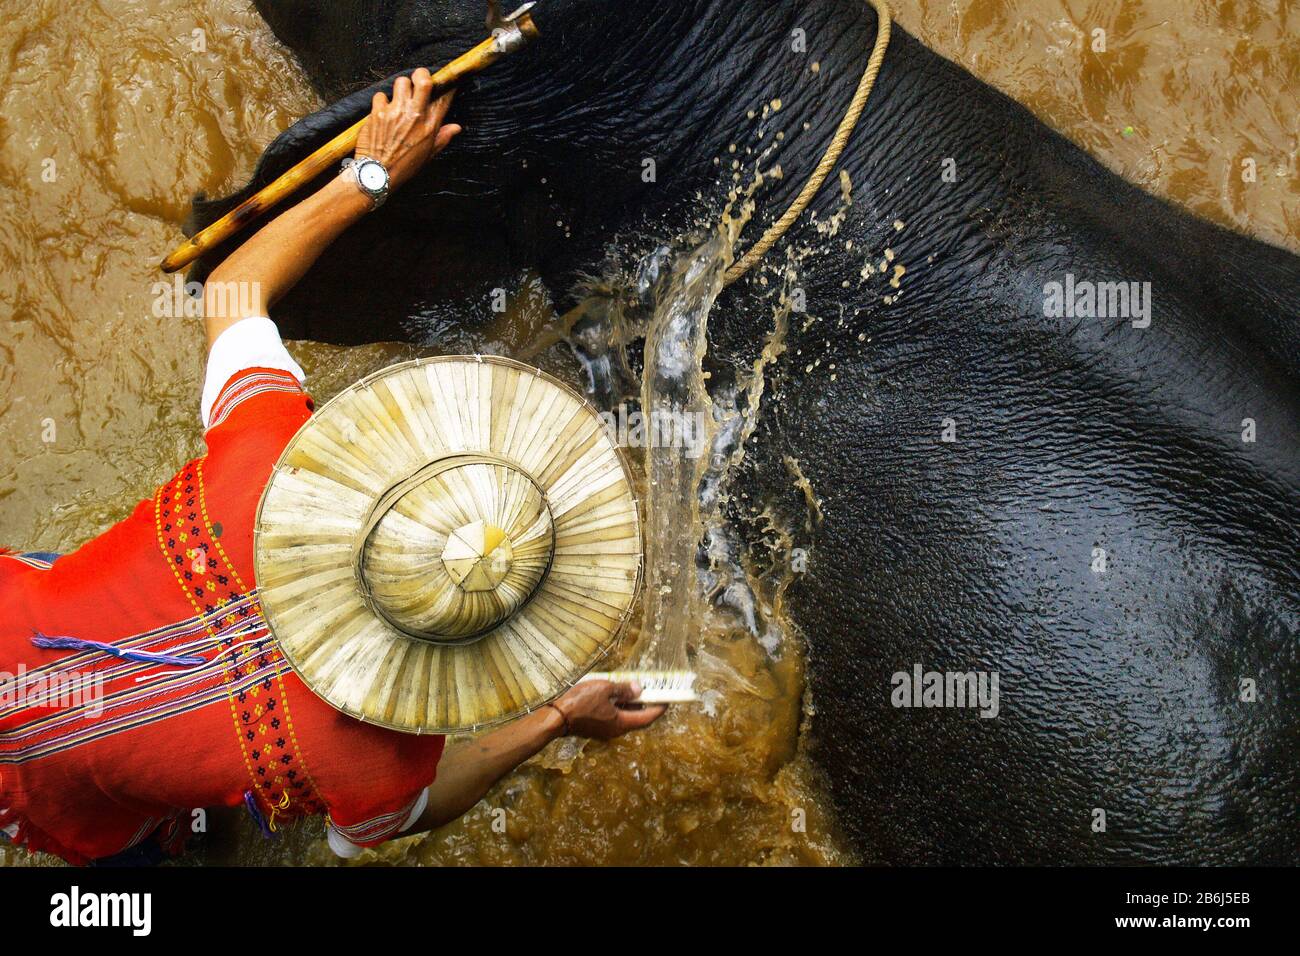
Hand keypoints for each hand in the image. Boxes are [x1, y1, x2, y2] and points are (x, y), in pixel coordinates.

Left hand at [354, 68, 461, 190]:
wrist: (377, 173)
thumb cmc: (404, 166)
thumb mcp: (428, 154)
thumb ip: (443, 138)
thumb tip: (456, 128)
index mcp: (430, 126)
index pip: (443, 98)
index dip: (446, 88)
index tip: (446, 85)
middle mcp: (414, 115)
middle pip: (422, 80)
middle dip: (422, 74)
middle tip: (419, 78)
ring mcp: (395, 111)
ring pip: (401, 82)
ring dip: (401, 87)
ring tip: (399, 97)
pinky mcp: (378, 112)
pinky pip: (380, 95)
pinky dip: (382, 101)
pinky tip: (383, 111)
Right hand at [551, 680, 666, 740]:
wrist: (557, 718)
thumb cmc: (580, 702)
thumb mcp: (605, 689)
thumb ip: (624, 689)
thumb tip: (639, 689)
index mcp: (622, 723)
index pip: (648, 717)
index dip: (660, 708)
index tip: (669, 699)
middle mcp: (616, 731)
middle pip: (637, 719)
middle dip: (646, 705)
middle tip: (652, 691)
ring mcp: (606, 731)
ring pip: (625, 718)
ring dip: (631, 705)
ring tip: (632, 688)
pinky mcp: (597, 728)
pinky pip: (614, 718)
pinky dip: (619, 707)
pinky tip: (615, 695)